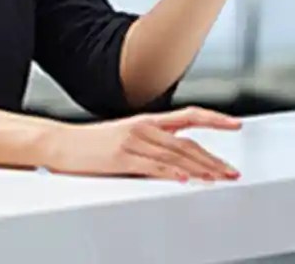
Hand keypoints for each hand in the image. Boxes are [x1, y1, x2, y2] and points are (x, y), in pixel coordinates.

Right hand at [41, 107, 242, 181]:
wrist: (59, 143)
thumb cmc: (90, 144)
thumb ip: (150, 142)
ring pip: (175, 155)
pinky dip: (171, 172)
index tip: (235, 124)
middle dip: (213, 158)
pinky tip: (185, 178)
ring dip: (200, 168)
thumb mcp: (124, 136)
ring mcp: (133, 141)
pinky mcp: (121, 157)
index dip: (214, 119)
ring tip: (217, 179)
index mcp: (147, 121)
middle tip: (231, 171)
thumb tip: (175, 156)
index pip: (189, 116)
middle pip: (188, 142)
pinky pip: (152, 165)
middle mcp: (144, 127)